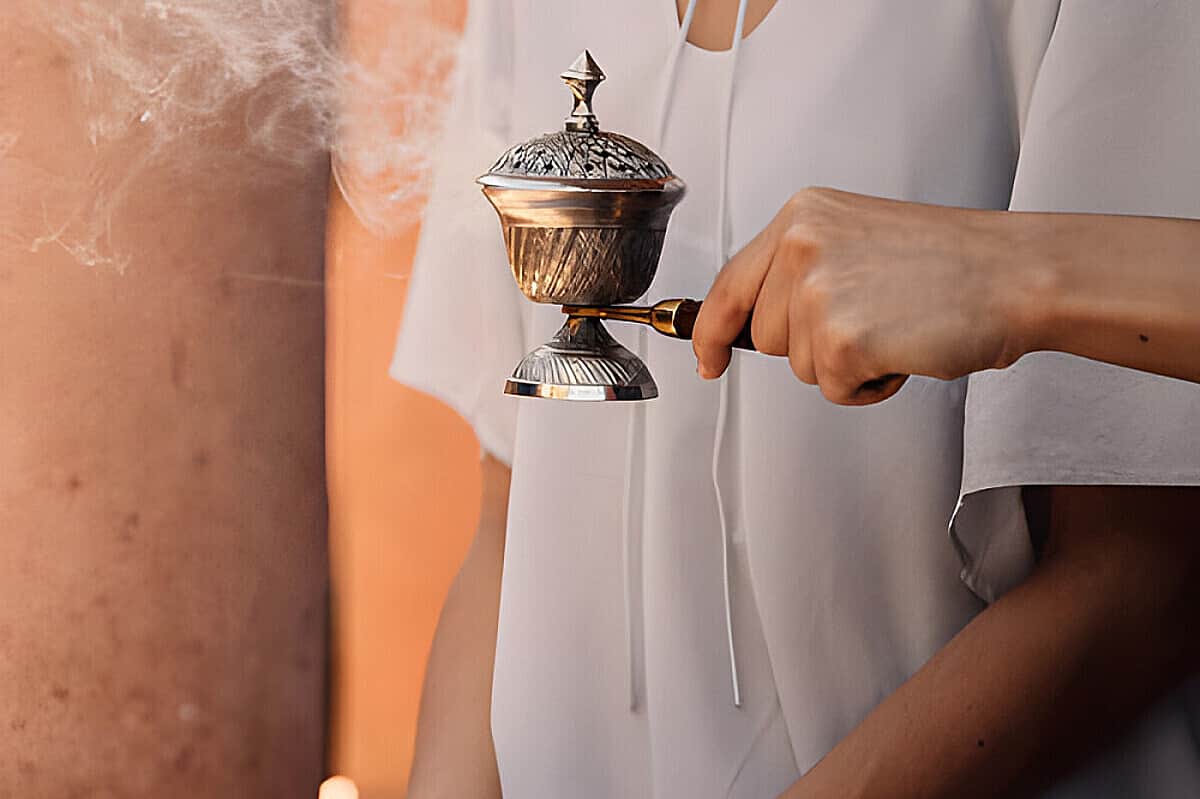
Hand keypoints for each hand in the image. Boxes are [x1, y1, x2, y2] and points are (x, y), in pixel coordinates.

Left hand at [692, 188, 1032, 403]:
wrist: (1016, 273)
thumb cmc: (950, 263)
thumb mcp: (857, 238)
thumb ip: (800, 270)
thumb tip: (746, 326)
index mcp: (802, 217)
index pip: (730, 285)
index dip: (711, 331)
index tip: (707, 358)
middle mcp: (802, 246)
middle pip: (765, 337)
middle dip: (813, 345)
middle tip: (875, 316)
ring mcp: (819, 291)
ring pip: (800, 367)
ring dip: (846, 364)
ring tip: (896, 326)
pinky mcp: (843, 338)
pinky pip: (837, 390)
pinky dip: (871, 385)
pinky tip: (906, 348)